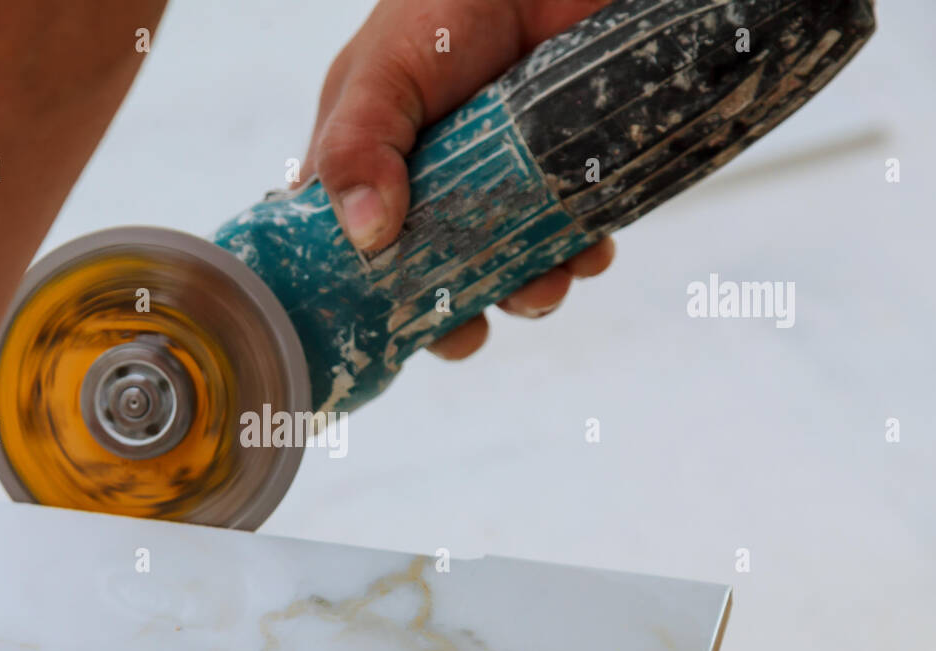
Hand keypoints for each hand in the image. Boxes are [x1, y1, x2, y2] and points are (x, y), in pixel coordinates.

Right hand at [305, 0, 616, 358]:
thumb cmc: (449, 4)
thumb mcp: (385, 70)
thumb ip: (359, 144)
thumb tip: (365, 237)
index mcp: (370, 165)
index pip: (347, 250)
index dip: (363, 297)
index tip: (384, 333)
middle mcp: (430, 184)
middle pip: (430, 277)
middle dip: (452, 314)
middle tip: (467, 330)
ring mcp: (499, 184)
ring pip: (505, 268)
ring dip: (524, 293)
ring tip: (543, 286)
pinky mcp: (561, 178)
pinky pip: (570, 240)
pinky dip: (579, 256)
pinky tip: (588, 248)